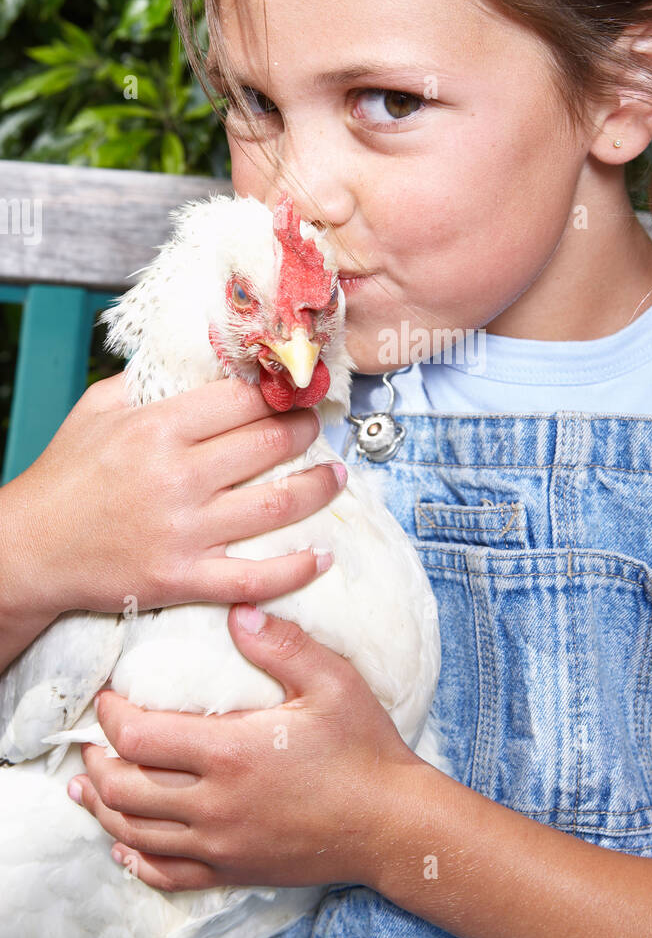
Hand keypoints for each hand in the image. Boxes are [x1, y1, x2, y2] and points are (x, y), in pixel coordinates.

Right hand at [0, 372, 345, 637]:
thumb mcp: (98, 409)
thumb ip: (151, 382)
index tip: (297, 388)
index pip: (245, 399)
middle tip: (317, 425)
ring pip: (278, 505)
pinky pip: (256, 578)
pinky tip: (321, 556)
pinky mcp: (184, 578)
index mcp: (158, 427)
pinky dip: (297, 569)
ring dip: (319, 488)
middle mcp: (177, 477)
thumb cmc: (66, 476)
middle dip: (307, 431)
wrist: (31, 549)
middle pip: (270, 444)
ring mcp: (184, 531)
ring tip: (335, 476)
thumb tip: (203, 360)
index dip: (281, 390)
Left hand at [68, 604, 419, 891]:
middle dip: (96, 760)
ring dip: (102, 807)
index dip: (110, 716)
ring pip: (134, 832)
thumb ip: (282, 644)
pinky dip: (134, 858)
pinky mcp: (233, 871)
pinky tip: (123, 844)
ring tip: (87, 783)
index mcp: (231, 753)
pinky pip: (166, 873)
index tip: (107, 696)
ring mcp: (221, 844)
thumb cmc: (365, 748)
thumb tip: (237, 612)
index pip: (139, 737)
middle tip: (92, 738)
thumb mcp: (333, 683)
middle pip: (122, 789)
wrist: (393, 824)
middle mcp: (214, 805)